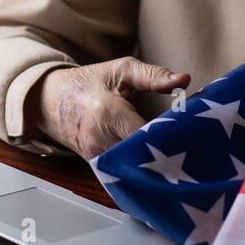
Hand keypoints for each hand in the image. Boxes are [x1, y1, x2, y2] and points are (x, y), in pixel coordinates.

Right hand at [27, 57, 191, 158]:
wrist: (51, 101)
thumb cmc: (89, 83)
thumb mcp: (121, 70)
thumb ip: (154, 75)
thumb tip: (184, 80)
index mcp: (108, 112)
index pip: (146, 136)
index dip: (170, 137)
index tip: (190, 135)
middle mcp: (100, 139)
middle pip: (142, 157)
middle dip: (167, 155)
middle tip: (193, 153)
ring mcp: (96, 156)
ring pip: (134, 170)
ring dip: (155, 166)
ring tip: (179, 161)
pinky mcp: (97, 167)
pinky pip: (124, 174)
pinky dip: (141, 171)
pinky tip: (159, 166)